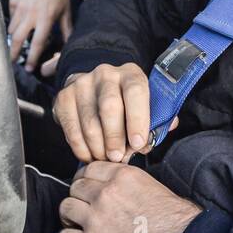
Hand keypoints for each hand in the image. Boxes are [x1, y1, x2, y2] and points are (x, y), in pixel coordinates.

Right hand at [7, 0, 72, 70]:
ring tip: (16, 46)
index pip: (36, 43)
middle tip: (13, 62)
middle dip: (13, 54)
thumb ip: (66, 31)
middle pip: (17, 39)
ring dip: (13, 39)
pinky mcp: (13, 1)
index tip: (29, 68)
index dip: (32, 58)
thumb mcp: (66, 11)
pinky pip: (11, 17)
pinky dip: (14, 24)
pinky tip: (20, 24)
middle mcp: (30, 13)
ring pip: (11, 29)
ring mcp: (19, 6)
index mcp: (45, 17)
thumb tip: (68, 48)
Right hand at [53, 63, 174, 162]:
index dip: (138, 119)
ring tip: (105, 159)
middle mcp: (106, 74)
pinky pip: (71, 128)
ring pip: (89, 121)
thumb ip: (157, 119)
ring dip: (97, 147)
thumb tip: (168, 126)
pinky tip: (89, 155)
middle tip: (117, 157)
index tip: (138, 144)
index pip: (136, 91)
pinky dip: (80, 147)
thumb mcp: (146, 107)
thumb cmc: (127, 105)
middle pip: (109, 107)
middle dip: (114, 137)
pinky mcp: (64, 97)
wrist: (95, 91)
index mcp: (131, 73)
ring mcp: (82, 84)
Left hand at [57, 162, 200, 232]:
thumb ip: (130, 184)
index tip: (86, 189)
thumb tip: (120, 190)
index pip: (90, 169)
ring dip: (69, 219)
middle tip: (83, 211)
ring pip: (66, 209)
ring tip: (75, 228)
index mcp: (123, 176)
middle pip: (75, 187)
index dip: (86, 179)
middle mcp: (106, 193)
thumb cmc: (177, 222)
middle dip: (78, 198)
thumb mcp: (154, 187)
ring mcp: (96, 219)